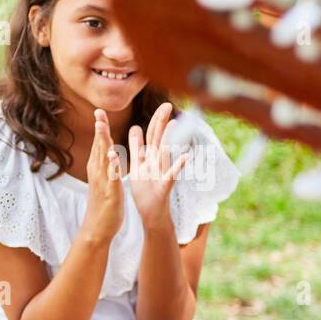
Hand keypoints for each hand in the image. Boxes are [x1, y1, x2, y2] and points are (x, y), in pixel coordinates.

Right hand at [81, 109, 123, 243]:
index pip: (100, 144)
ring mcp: (102, 181)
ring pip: (103, 158)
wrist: (98, 227)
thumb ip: (105, 167)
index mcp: (99, 168)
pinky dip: (112, 165)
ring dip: (103, 142)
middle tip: (99, 110)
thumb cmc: (104, 203)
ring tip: (102, 126)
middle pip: (99, 146)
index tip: (100, 111)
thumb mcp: (105, 181)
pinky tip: (113, 155)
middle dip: (100, 128)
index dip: (101, 128)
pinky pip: (111, 176)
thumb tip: (106, 154)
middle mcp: (98, 172)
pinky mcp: (110, 192)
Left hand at [129, 102, 189, 229]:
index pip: (152, 135)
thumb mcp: (139, 166)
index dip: (156, 120)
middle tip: (168, 105)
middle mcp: (157, 164)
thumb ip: (138, 148)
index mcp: (149, 158)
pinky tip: (184, 157)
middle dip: (162, 122)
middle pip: (159, 139)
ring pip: (164, 154)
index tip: (164, 105)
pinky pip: (171, 175)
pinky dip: (178, 166)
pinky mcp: (164, 187)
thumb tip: (136, 127)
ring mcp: (162, 174)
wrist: (152, 214)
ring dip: (168, 139)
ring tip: (174, 124)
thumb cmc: (146, 192)